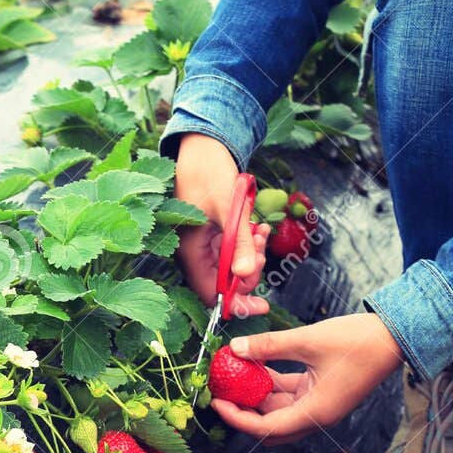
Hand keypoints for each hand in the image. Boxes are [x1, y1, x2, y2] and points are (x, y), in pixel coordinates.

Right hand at [173, 134, 269, 318]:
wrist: (203, 148)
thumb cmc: (209, 174)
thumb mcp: (229, 209)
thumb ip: (239, 243)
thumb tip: (246, 275)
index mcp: (190, 252)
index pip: (210, 293)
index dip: (236, 303)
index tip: (262, 304)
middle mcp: (194, 253)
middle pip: (225, 283)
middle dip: (248, 272)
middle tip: (261, 249)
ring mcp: (204, 245)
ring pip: (232, 267)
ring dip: (251, 255)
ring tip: (260, 232)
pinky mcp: (213, 235)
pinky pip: (234, 250)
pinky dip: (249, 243)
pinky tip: (258, 227)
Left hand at [211, 313, 403, 444]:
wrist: (396, 335)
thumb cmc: (359, 341)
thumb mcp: (308, 340)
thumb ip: (269, 347)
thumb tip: (235, 349)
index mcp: (316, 412)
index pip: (266, 428)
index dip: (238, 418)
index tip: (217, 403)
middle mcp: (317, 415)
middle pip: (270, 426)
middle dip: (244, 412)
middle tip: (222, 393)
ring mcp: (319, 404)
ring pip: (279, 409)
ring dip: (257, 396)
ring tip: (233, 375)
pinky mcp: (321, 391)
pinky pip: (290, 394)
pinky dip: (272, 384)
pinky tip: (255, 365)